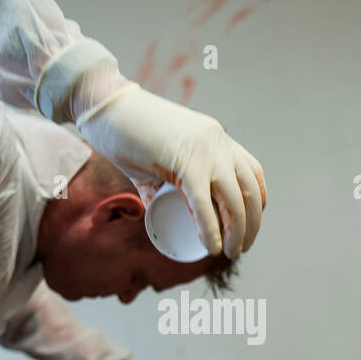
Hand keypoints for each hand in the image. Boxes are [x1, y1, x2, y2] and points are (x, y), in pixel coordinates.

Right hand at [76, 85, 265, 257]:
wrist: (103, 107)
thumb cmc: (125, 133)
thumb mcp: (156, 159)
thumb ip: (161, 184)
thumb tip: (157, 213)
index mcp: (215, 138)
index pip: (251, 172)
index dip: (257, 202)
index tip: (248, 224)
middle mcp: (217, 141)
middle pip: (249, 190)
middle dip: (251, 225)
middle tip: (240, 247)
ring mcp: (204, 150)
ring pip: (234, 200)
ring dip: (238, 232)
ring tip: (230, 252)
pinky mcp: (185, 161)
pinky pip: (204, 203)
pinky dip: (211, 229)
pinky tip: (213, 247)